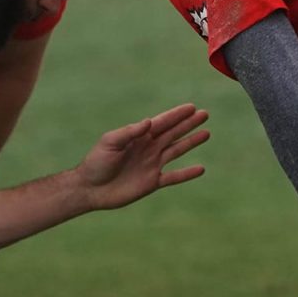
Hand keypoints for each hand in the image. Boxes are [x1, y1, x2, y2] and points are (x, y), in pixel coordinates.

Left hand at [76, 104, 208, 209]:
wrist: (90, 189)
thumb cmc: (96, 162)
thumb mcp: (110, 142)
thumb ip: (129, 132)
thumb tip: (148, 122)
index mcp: (138, 136)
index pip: (161, 122)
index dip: (176, 115)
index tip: (191, 107)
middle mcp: (148, 148)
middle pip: (173, 133)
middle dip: (188, 124)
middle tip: (205, 114)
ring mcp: (151, 164)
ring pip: (176, 150)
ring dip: (191, 142)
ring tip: (207, 133)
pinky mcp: (152, 182)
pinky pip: (174, 177)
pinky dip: (187, 174)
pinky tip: (201, 169)